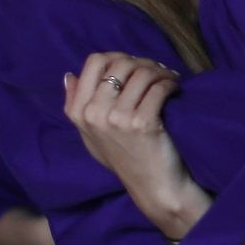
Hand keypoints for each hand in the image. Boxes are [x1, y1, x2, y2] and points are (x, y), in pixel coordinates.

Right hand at [63, 51, 210, 239]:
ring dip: (160, 71)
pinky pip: (159, 87)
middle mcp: (94, 113)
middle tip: (157, 72)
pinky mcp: (142, 123)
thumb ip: (76, 106)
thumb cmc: (124, 159)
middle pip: (120, 63)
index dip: (119, 58)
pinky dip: (171, 83)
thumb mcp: (91, 135)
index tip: (135, 67)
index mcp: (78, 112)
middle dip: (143, 63)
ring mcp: (117, 119)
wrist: (153, 186)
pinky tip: (175, 88)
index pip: (94, 62)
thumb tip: (69, 76)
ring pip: (142, 72)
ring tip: (169, 78)